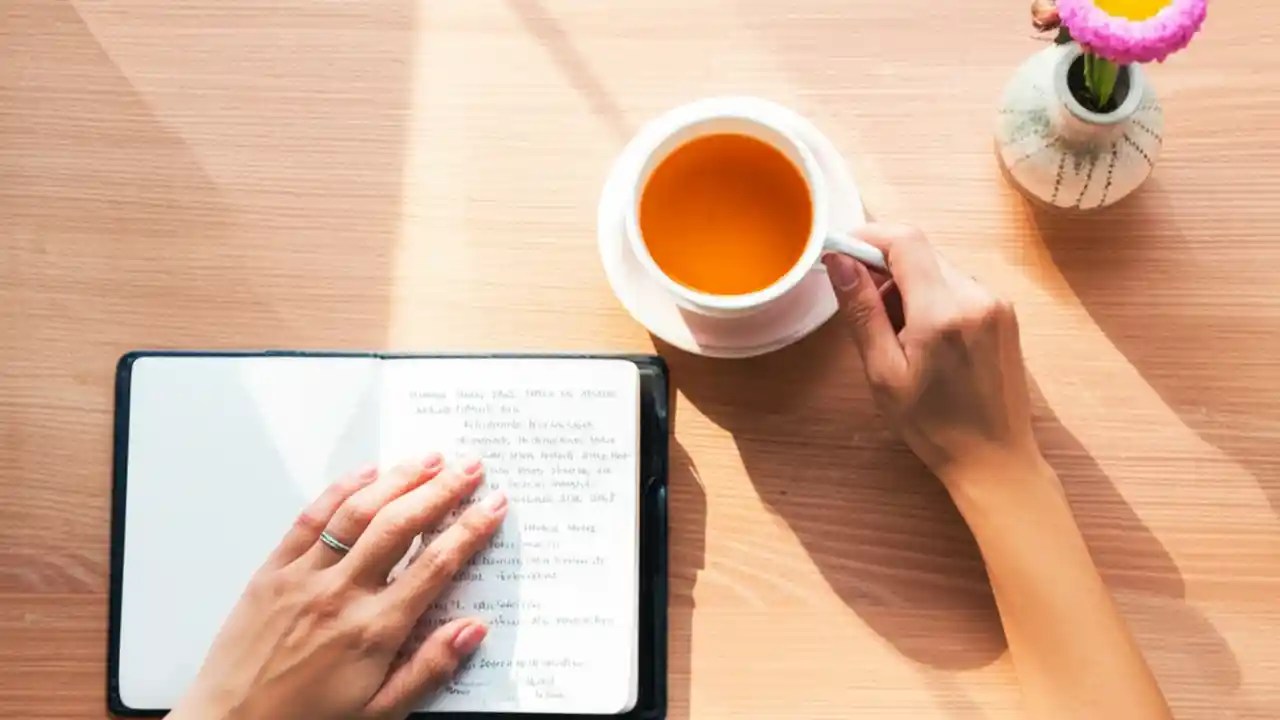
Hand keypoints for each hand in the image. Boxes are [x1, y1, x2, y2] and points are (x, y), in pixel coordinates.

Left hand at [169, 455, 507, 719]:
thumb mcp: (378, 714)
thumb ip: (428, 669)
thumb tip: (473, 630)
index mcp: (373, 631)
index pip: (435, 566)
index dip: (470, 530)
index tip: (494, 505)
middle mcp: (340, 595)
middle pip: (400, 526)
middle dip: (441, 490)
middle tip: (470, 467)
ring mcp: (302, 578)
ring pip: (357, 513)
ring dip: (397, 480)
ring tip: (428, 459)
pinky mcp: (271, 573)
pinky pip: (309, 520)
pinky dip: (339, 490)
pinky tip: (365, 474)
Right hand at [824, 224, 1041, 488]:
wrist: (995, 459)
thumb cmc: (933, 426)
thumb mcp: (884, 372)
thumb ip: (862, 311)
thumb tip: (839, 261)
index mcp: (943, 311)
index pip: (905, 240)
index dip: (867, 236)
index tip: (841, 252)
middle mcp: (976, 296)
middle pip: (920, 253)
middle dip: (885, 270)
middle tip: (866, 313)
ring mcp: (996, 302)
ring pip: (937, 270)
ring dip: (908, 288)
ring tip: (899, 338)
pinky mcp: (1004, 312)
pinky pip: (957, 287)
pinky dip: (932, 299)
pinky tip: (926, 340)